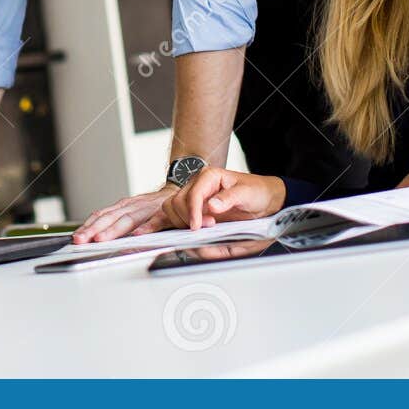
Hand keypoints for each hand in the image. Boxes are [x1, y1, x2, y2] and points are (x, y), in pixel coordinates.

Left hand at [72, 187, 175, 243]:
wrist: (179, 192)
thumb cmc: (153, 207)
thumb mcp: (133, 211)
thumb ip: (117, 222)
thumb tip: (95, 236)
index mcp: (123, 207)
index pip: (101, 215)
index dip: (88, 226)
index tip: (76, 237)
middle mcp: (132, 206)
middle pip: (110, 217)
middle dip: (93, 229)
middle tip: (81, 239)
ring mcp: (147, 209)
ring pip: (128, 219)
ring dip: (113, 230)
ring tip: (100, 239)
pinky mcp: (164, 214)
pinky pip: (155, 221)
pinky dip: (146, 228)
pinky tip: (138, 235)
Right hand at [161, 167, 285, 230]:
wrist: (263, 199)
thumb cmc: (256, 192)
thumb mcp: (248, 193)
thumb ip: (230, 198)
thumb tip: (212, 205)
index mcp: (208, 176)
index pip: (192, 194)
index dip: (193, 211)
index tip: (198, 226)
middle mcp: (196, 186)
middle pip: (176, 202)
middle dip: (187, 218)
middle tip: (207, 227)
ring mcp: (192, 199)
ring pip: (170, 210)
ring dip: (180, 223)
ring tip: (199, 229)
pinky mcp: (191, 212)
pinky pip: (170, 217)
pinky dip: (157, 224)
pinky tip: (145, 232)